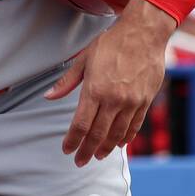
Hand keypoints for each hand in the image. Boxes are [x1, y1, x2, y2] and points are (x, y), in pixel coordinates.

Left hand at [46, 0, 175, 166]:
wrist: (143, 34)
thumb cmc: (111, 44)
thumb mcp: (84, 60)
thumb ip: (67, 82)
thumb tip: (49, 96)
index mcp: (95, 90)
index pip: (80, 124)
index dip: (73, 140)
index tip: (67, 149)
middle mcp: (114, 100)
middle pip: (97, 133)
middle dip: (87, 150)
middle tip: (80, 161)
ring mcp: (132, 102)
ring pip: (117, 133)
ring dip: (106, 147)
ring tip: (97, 155)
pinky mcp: (145, 101)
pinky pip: (134, 125)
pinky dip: (125, 137)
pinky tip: (118, 143)